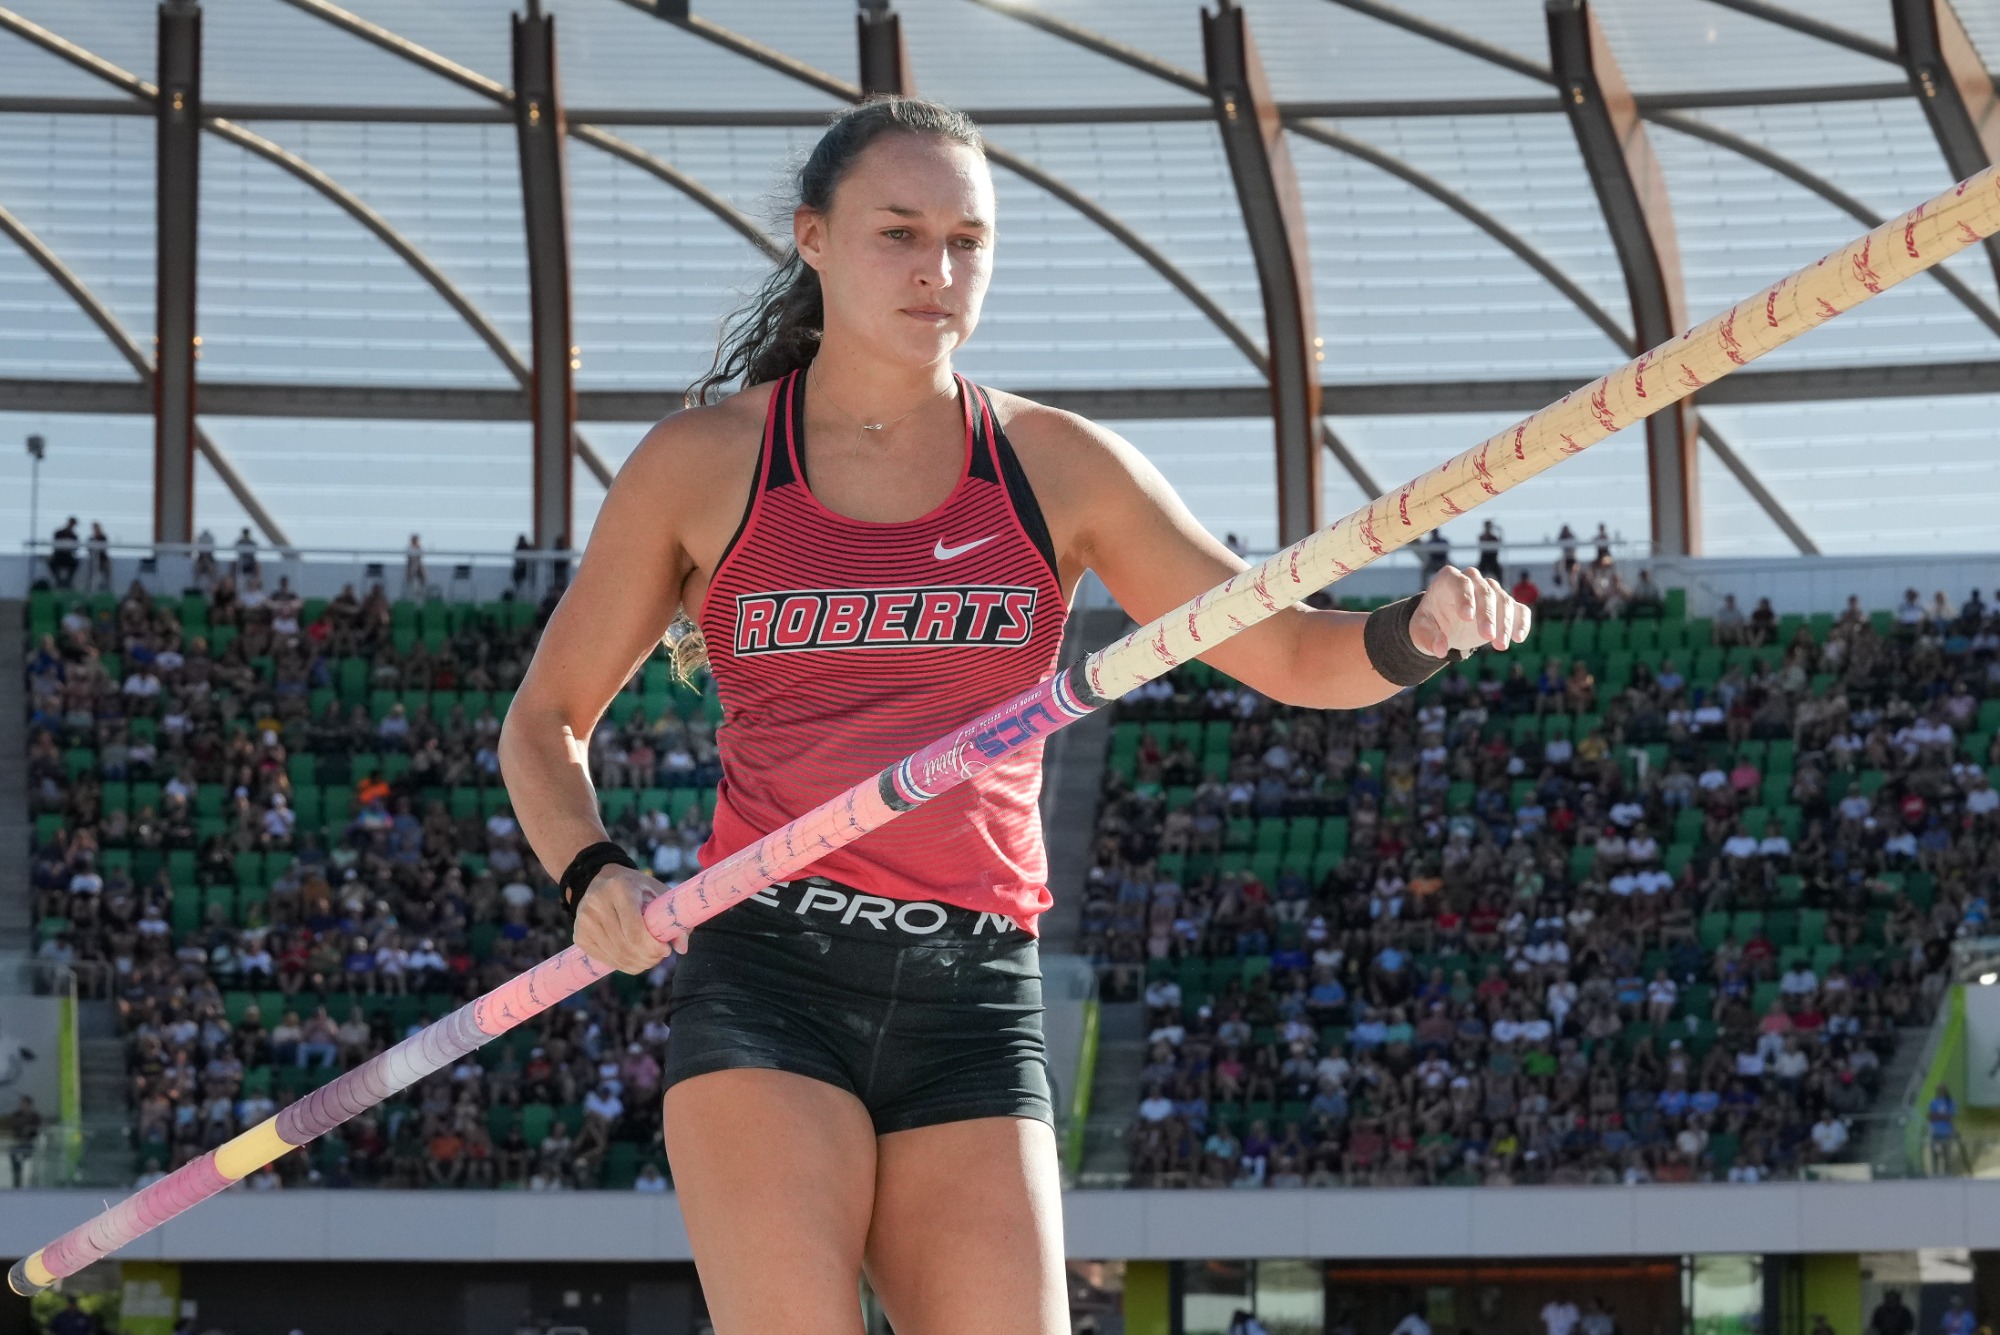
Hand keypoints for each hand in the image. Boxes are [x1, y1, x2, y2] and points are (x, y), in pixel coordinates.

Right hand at [573, 864, 686, 973]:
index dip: (652, 947)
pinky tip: (633, 957)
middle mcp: (596, 904)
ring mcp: (584, 921)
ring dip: (637, 964)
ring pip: (616, 957)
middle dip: (648, 958)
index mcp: (619, 889)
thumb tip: (682, 948)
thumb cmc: (635, 887)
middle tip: (660, 957)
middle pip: (626, 947)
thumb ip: (673, 917)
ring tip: (649, 958)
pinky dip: (623, 964)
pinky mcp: (579, 936)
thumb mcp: (657, 892)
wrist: (600, 880)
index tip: (666, 950)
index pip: (635, 931)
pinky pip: (605, 960)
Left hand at [1408, 565, 1531, 658]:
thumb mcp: (1421, 631)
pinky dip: (1521, 623)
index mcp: (1449, 579)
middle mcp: (1473, 580)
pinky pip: (1519, 610)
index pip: (1461, 582)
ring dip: (1505, 623)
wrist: (1444, 626)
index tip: (1467, 618)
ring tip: (1500, 646)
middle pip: (1486, 592)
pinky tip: (1518, 638)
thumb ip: (1429, 638)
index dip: (1466, 598)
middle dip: (1488, 615)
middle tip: (1488, 637)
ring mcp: (1491, 591)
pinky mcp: (1505, 605)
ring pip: (1504, 600)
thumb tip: (1441, 649)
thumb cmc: (1430, 623)